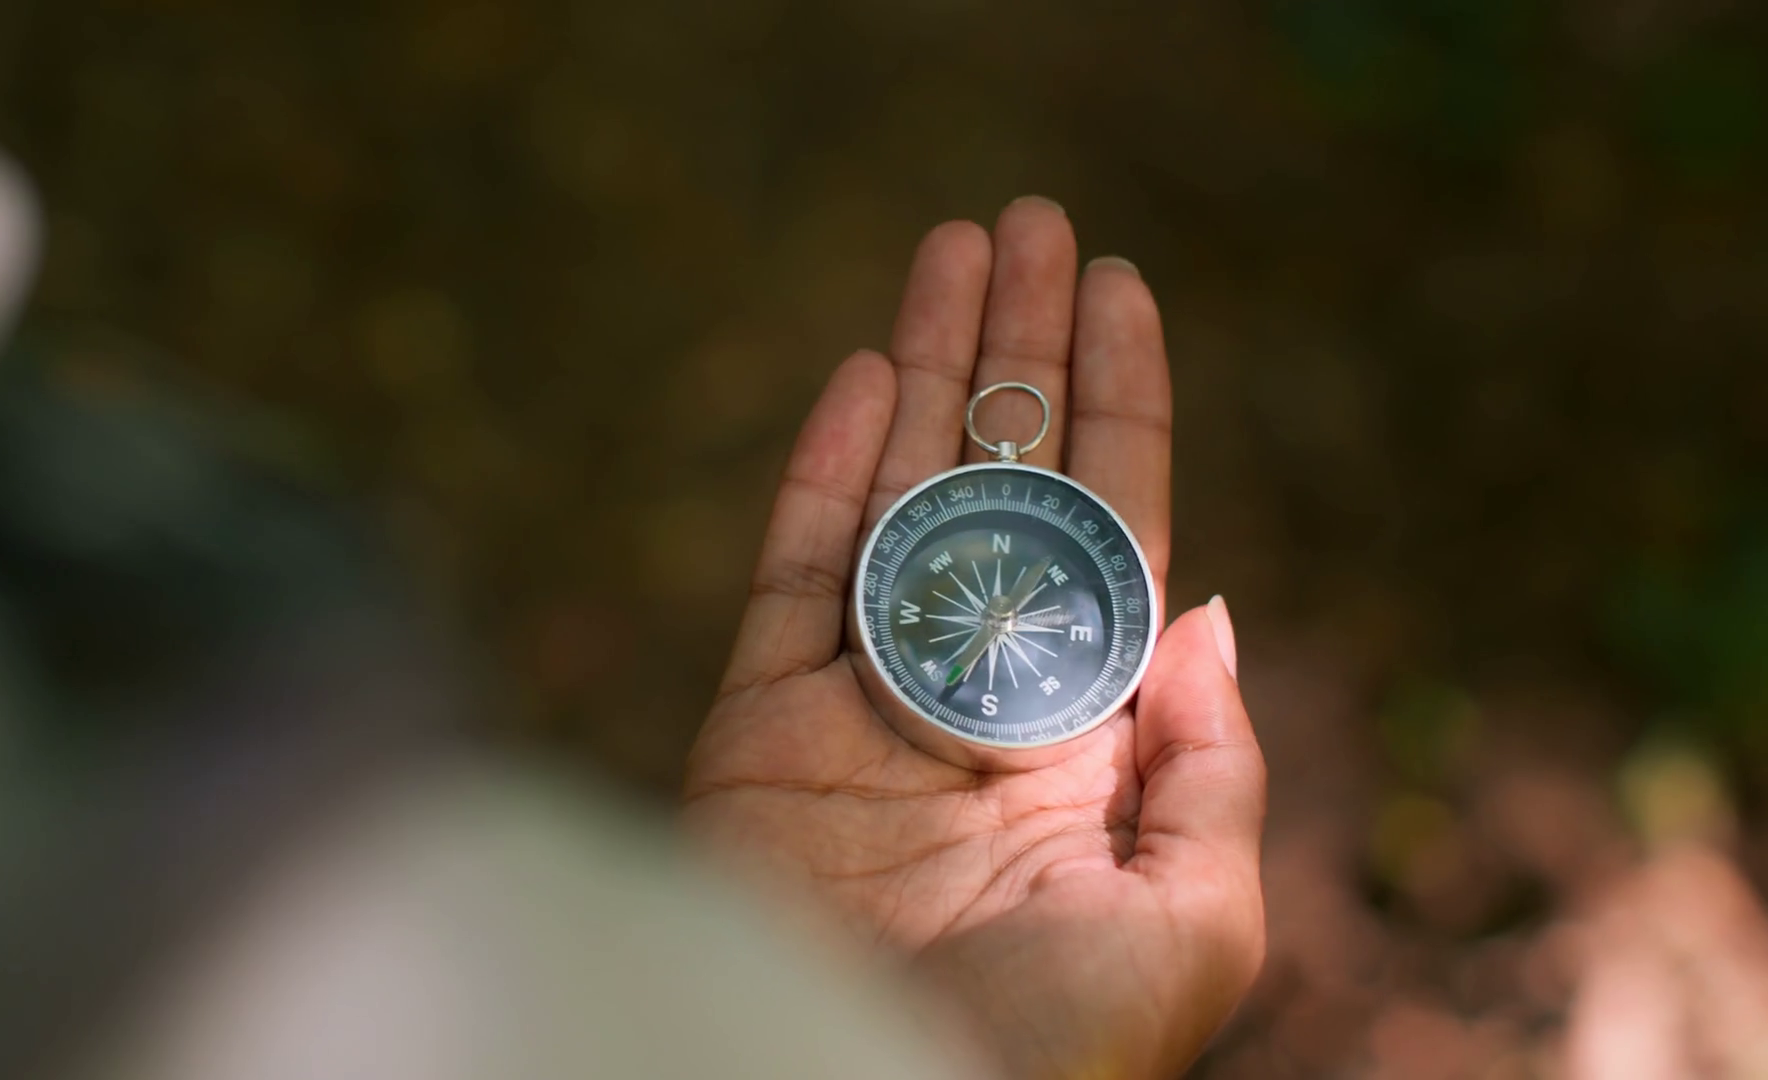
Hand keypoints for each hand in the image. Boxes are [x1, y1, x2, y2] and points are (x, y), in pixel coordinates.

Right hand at [684, 198, 1265, 1079]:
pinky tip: (867, 373)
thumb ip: (1210, 763)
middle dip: (1022, 353)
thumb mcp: (1195, 919)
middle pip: (1004, 482)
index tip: (1125, 289)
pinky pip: (795, 572)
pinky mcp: (759, 725)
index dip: (1121, 403)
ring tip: (953, 248)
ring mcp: (865, 702)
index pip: (1113, 527)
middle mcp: (976, 693)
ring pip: (899, 497)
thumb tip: (1207, 605)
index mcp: (1085, 731)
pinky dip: (825, 469)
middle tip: (1030, 224)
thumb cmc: (1057, 1049)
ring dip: (930, 369)